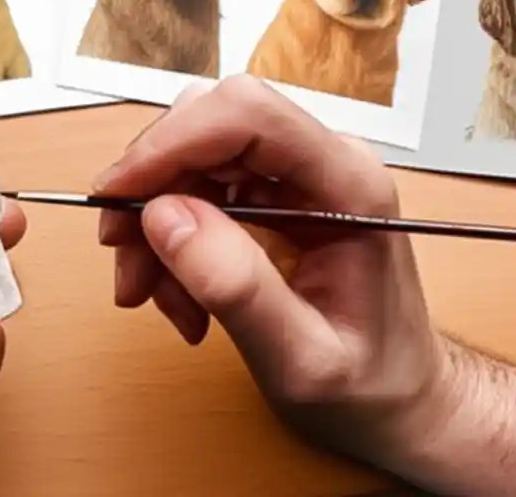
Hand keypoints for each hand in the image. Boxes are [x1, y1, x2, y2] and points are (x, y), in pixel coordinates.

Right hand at [97, 75, 442, 479]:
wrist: (398, 401)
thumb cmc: (371, 385)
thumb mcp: (303, 359)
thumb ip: (237, 287)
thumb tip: (164, 216)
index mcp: (348, 185)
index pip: (247, 114)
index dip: (171, 141)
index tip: (116, 196)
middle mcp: (321, 163)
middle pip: (204, 129)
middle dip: (149, 191)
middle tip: (125, 262)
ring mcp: (291, 177)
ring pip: (187, 162)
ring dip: (152, 228)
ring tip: (157, 299)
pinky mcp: (267, 197)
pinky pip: (191, 194)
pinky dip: (166, 244)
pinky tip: (180, 299)